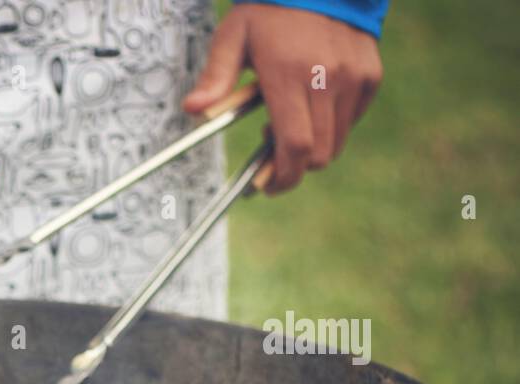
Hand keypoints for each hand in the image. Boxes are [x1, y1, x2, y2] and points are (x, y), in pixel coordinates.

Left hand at [182, 4, 382, 193]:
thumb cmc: (270, 9)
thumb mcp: (234, 35)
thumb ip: (216, 77)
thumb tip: (192, 110)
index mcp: (290, 74)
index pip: (294, 144)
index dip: (282, 175)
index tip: (265, 187)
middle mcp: (329, 78)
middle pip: (318, 153)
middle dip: (293, 167)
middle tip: (269, 153)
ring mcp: (355, 77)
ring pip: (336, 141)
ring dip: (311, 148)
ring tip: (288, 122)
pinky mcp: (371, 75)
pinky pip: (351, 120)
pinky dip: (331, 126)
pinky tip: (311, 106)